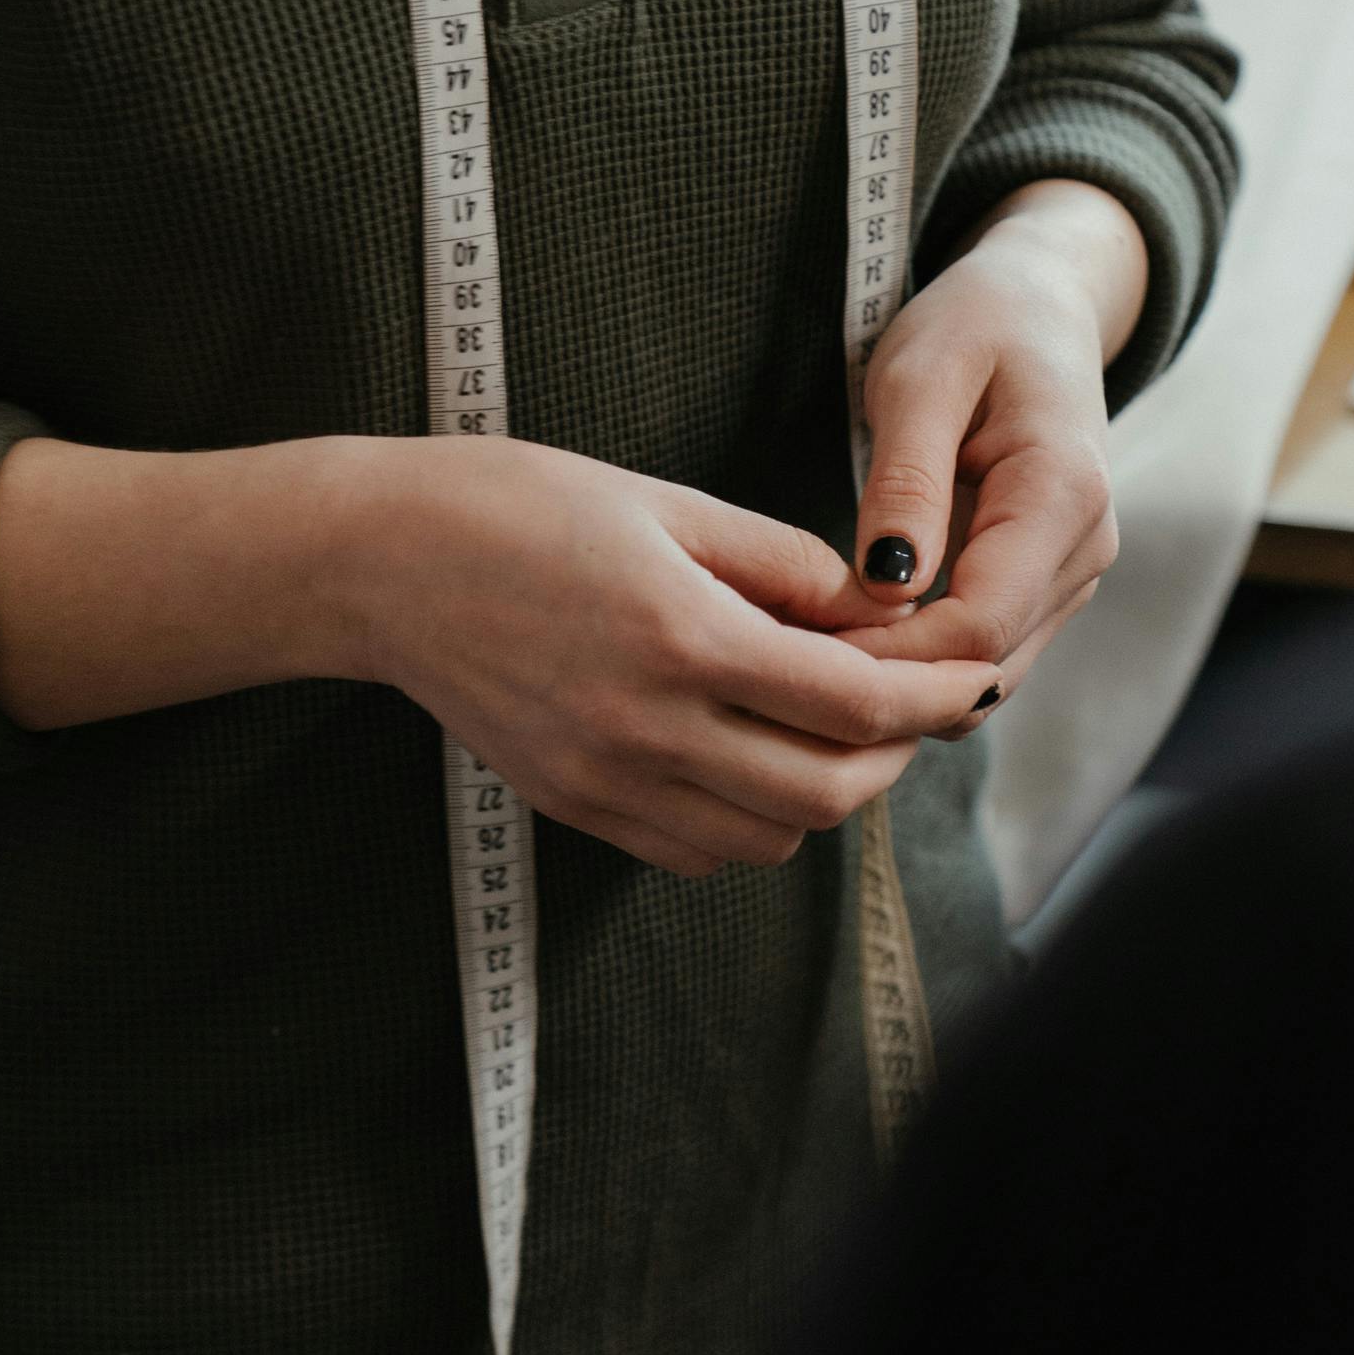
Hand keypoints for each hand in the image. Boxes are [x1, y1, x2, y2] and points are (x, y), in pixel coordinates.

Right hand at [345, 439, 1004, 877]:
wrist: (378, 565)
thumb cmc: (517, 507)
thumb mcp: (666, 504)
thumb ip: (784, 565)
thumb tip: (878, 609)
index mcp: (681, 636)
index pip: (855, 705)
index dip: (936, 696)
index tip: (975, 675)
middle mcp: (648, 728)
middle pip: (828, 791)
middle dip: (892, 755)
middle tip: (908, 701)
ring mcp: (607, 781)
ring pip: (771, 838)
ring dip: (825, 791)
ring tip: (829, 725)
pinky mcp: (577, 807)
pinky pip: (702, 851)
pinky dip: (755, 819)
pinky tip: (753, 754)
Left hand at [840, 181, 1147, 704]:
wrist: (1039, 308)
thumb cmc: (974, 325)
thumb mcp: (920, 379)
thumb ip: (907, 484)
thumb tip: (888, 591)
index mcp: (1064, 495)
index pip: (979, 624)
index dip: (890, 655)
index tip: (797, 645)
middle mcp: (1085, 551)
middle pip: (987, 667)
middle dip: (891, 681)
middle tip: (782, 662)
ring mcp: (1072, 577)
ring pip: (987, 677)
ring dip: (904, 680)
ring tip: (808, 651)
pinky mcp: (1047, 588)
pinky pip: (984, 653)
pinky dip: (921, 660)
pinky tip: (852, 635)